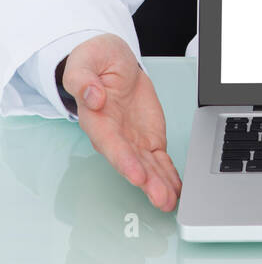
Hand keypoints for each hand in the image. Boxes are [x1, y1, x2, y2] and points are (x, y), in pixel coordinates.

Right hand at [60, 34, 181, 212]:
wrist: (111, 62)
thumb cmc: (95, 62)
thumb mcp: (83, 62)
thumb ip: (83, 80)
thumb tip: (92, 97)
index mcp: (97, 118)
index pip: (110, 143)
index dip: (123, 160)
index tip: (136, 175)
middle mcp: (114, 135)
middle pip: (131, 162)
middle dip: (146, 182)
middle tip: (160, 198)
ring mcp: (132, 139)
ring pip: (147, 166)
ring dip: (159, 184)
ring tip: (170, 201)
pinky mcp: (147, 138)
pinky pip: (159, 159)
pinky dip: (169, 174)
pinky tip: (176, 189)